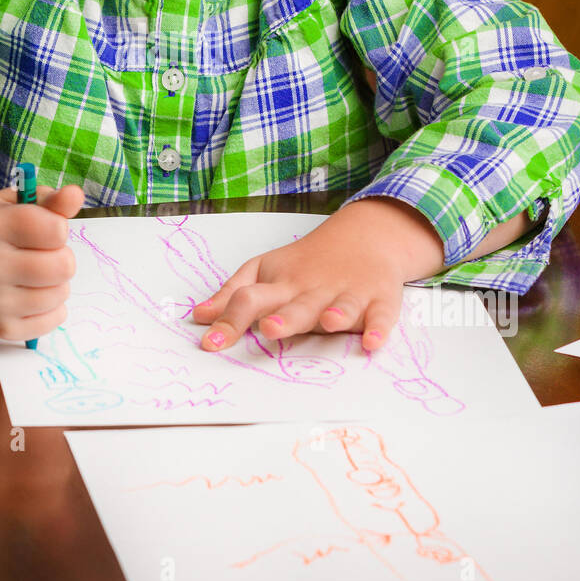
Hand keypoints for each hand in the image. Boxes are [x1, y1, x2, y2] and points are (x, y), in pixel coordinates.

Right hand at [0, 183, 84, 339]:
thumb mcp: (11, 204)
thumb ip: (48, 199)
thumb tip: (75, 195)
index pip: (57, 230)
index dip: (57, 228)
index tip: (42, 229)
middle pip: (64, 266)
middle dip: (60, 256)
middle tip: (40, 254)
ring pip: (61, 294)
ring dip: (56, 283)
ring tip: (33, 274)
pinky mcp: (0, 328)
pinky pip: (54, 319)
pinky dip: (51, 307)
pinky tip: (31, 294)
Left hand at [191, 198, 446, 352]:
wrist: (365, 236)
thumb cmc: (306, 262)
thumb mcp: (265, 269)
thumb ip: (233, 295)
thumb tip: (199, 317)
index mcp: (281, 284)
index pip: (251, 298)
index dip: (230, 320)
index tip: (209, 344)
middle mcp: (312, 290)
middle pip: (297, 304)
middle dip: (286, 317)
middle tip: (270, 328)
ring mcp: (347, 294)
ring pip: (340, 307)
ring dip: (334, 315)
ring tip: (326, 324)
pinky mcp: (378, 299)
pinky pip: (380, 316)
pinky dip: (378, 328)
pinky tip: (372, 342)